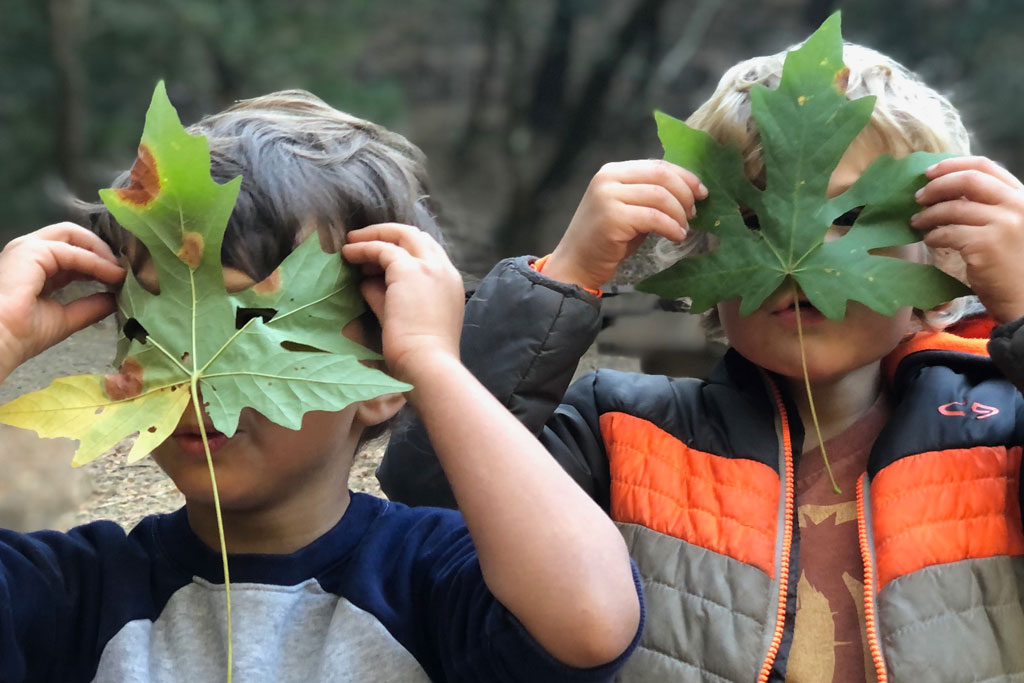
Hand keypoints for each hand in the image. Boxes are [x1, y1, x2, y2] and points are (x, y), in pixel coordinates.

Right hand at [0, 223, 124, 379]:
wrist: (1, 342)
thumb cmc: (23, 334)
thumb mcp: (66, 318)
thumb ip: (90, 306)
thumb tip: (114, 299)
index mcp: (34, 267)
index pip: (71, 252)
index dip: (97, 260)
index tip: (120, 275)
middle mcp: (29, 252)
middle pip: (72, 235)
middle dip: (101, 248)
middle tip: (123, 267)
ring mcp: (28, 248)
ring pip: (73, 236)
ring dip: (102, 252)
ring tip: (121, 271)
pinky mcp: (32, 251)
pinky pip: (73, 251)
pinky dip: (96, 261)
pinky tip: (112, 274)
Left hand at [341, 223, 463, 383]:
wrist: (428, 364)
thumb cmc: (420, 355)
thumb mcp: (404, 319)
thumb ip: (387, 297)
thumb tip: (366, 282)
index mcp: (450, 285)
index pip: (428, 254)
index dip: (403, 251)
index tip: (379, 261)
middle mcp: (444, 271)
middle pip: (417, 237)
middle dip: (389, 235)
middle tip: (363, 240)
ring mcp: (429, 268)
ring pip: (402, 235)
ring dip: (374, 236)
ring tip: (351, 245)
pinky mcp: (409, 270)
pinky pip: (382, 249)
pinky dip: (363, 247)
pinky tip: (347, 254)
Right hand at [542, 159, 706, 290]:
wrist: (576, 264)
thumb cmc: (605, 240)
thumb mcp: (628, 209)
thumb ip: (649, 195)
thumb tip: (687, 191)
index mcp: (613, 171)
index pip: (657, 165)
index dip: (684, 177)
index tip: (701, 192)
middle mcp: (608, 179)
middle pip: (661, 176)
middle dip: (685, 194)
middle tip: (693, 213)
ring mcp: (608, 197)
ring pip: (660, 196)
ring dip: (679, 213)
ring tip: (684, 228)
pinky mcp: (612, 218)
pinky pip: (654, 217)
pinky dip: (671, 227)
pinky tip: (677, 236)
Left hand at [912, 156, 1023, 322]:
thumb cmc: (1016, 265)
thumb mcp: (1012, 226)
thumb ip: (991, 206)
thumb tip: (948, 190)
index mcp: (1023, 196)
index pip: (986, 166)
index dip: (953, 165)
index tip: (930, 172)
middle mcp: (1017, 205)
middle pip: (968, 180)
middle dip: (937, 185)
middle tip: (918, 196)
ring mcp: (1003, 224)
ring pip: (953, 208)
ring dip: (928, 214)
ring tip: (916, 222)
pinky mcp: (985, 244)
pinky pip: (947, 232)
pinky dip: (932, 234)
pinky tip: (929, 239)